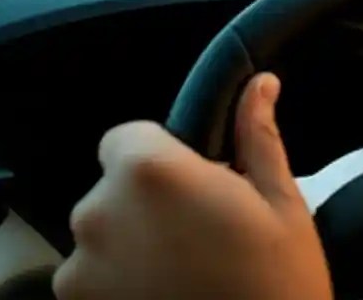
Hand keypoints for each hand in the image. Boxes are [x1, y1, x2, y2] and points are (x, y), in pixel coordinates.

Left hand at [52, 73, 331, 299]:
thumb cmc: (278, 282)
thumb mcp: (280, 202)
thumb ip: (256, 136)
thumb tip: (260, 84)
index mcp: (151, 171)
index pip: (125, 137)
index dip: (160, 156)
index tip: (193, 184)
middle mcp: (100, 213)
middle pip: (113, 188)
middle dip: (148, 204)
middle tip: (199, 233)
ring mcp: (81, 267)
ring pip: (102, 235)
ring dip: (130, 245)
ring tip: (183, 271)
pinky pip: (91, 278)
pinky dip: (117, 284)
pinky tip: (165, 293)